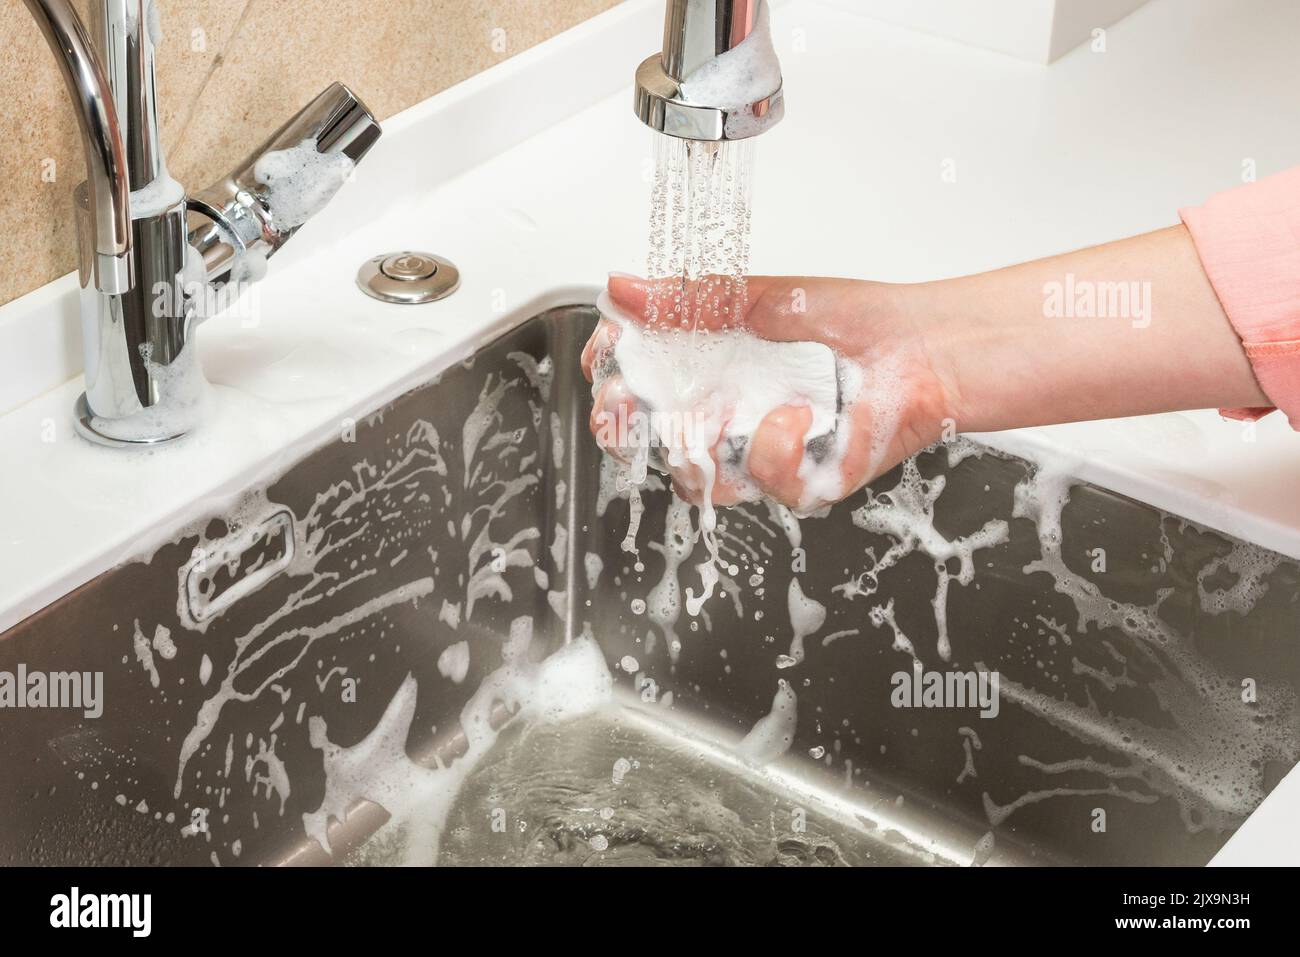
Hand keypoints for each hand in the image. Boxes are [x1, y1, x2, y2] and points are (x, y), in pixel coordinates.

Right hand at [580, 273, 958, 509]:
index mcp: (714, 370)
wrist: (923, 347)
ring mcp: (760, 451)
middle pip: (651, 440)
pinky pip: (762, 481)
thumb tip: (621, 286)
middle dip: (622, 426)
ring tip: (715, 411)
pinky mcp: (798, 479)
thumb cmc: (855, 320)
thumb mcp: (757, 298)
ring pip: (695, 476)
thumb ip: (687, 299)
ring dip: (692, 445)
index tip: (603, 357)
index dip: (614, 376)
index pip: (643, 383)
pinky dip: (775, 446)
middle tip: (621, 405)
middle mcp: (730, 415)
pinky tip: (798, 413)